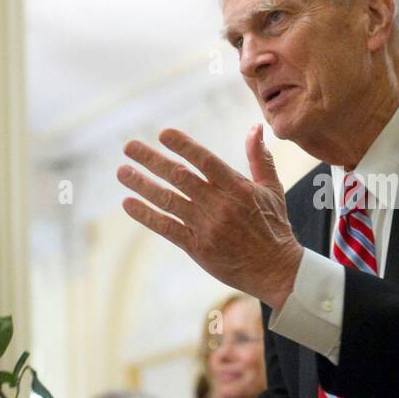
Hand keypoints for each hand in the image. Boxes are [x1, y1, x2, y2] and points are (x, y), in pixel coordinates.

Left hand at [117, 124, 303, 309]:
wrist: (275, 270)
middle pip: (179, 176)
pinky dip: (146, 215)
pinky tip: (129, 203)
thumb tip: (254, 128)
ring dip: (142, 184)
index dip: (183, 145)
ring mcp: (206, 227)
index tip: (163, 134)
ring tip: (122, 172)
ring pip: (167, 200)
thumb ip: (260, 158)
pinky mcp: (197, 247)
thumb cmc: (274, 226)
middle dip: (151, 159)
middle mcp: (219, 205)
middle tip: (129, 146)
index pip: (205, 160)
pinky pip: (166, 228)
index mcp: (236, 188)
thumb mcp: (272, 189)